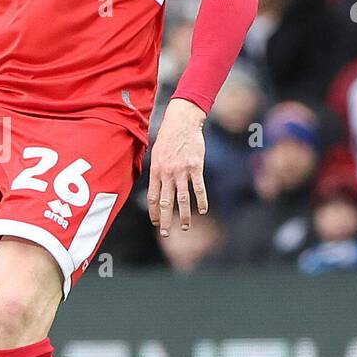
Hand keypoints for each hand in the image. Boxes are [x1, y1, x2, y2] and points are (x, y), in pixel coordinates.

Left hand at [147, 98, 207, 237]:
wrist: (182, 121)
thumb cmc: (168, 136)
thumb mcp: (155, 153)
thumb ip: (155, 170)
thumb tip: (154, 183)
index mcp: (155, 171)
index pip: (152, 197)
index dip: (153, 212)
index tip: (156, 223)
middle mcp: (167, 173)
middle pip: (165, 202)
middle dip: (165, 220)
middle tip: (166, 234)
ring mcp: (181, 171)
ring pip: (182, 198)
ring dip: (183, 215)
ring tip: (184, 227)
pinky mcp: (196, 167)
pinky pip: (199, 188)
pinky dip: (201, 201)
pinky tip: (203, 211)